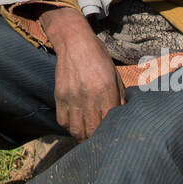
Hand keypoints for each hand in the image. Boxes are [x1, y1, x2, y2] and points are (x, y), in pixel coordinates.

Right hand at [40, 6, 124, 140]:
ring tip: (87, 137)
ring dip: (82, 136)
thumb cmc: (98, 58)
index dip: (110, 132)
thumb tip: (123, 116)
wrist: (75, 42)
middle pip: (92, 131)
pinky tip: (75, 124)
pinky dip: (69, 126)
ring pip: (76, 130)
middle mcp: (88, 97)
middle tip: (99, 140)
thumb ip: (119, 97)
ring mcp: (72, 97)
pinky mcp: (60, 96)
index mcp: (106, 91)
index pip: (109, 123)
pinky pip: (63, 120)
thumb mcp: (114, 76)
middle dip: (96, 139)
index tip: (112, 135)